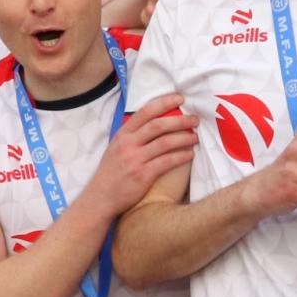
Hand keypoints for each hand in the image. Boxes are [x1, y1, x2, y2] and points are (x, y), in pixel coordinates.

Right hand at [82, 94, 199, 219]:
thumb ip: (133, 136)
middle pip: (158, 126)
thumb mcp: (116, 148)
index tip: (180, 98)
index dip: (164, 103)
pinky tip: (190, 155)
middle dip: (180, 120)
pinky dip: (181, 156)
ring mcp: (135, 159)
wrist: (101, 198)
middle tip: (195, 120)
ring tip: (196, 137)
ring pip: (165, 143)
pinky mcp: (142, 175)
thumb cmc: (112, 173)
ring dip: (184, 138)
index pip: (145, 112)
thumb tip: (155, 122)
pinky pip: (166, 162)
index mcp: (122, 135)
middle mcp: (128, 144)